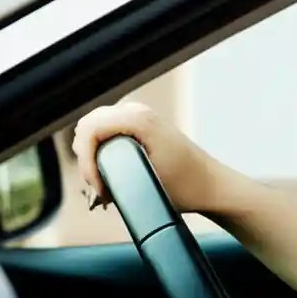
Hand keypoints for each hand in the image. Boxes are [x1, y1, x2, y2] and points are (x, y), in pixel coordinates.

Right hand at [71, 101, 221, 211]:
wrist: (211, 184)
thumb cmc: (186, 186)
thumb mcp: (147, 182)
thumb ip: (114, 174)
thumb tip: (92, 178)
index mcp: (139, 120)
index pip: (89, 130)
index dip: (85, 161)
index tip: (98, 186)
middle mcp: (137, 110)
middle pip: (87, 127)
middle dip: (86, 159)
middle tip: (98, 187)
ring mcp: (138, 114)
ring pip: (94, 129)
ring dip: (92, 156)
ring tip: (103, 184)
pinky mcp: (139, 124)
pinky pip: (107, 131)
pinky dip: (101, 151)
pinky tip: (108, 173)